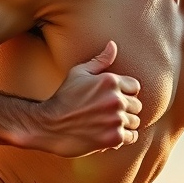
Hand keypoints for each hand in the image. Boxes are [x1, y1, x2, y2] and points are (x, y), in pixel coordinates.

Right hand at [34, 41, 142, 157]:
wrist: (47, 125)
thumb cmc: (63, 98)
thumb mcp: (78, 73)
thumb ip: (100, 60)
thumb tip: (113, 44)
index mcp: (110, 81)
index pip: (135, 87)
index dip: (124, 94)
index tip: (110, 99)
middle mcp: (116, 99)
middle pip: (137, 105)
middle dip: (124, 109)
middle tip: (106, 113)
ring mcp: (116, 119)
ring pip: (135, 122)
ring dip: (124, 124)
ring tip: (106, 124)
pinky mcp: (114, 137)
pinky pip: (131, 137)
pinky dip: (122, 137)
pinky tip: (108, 134)